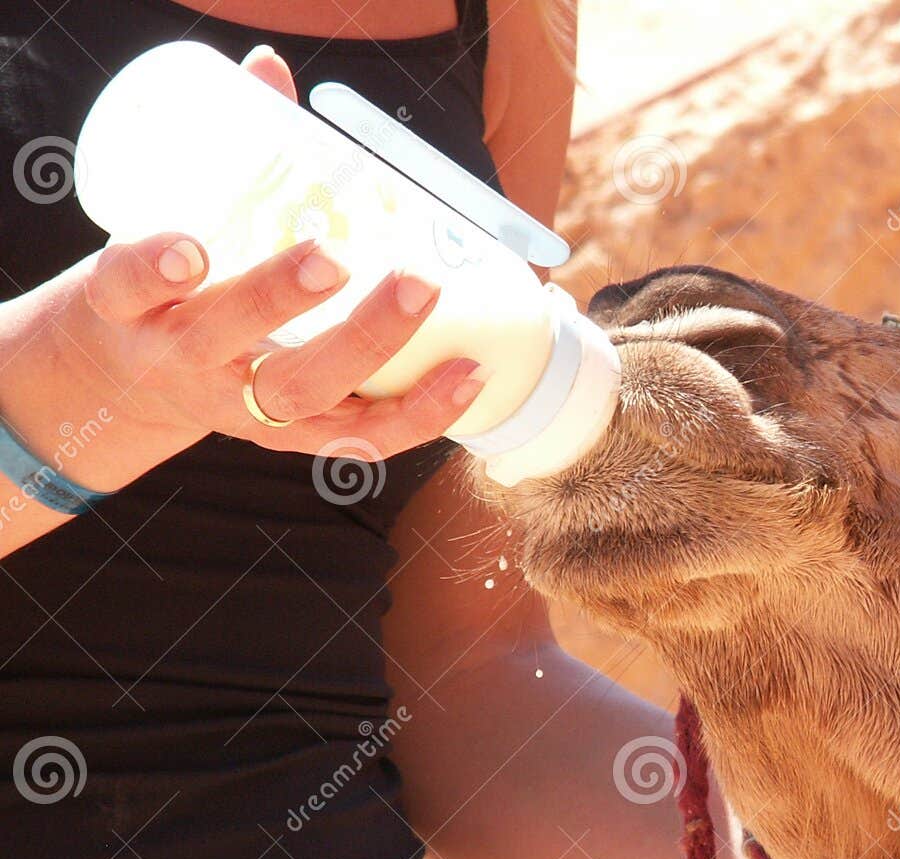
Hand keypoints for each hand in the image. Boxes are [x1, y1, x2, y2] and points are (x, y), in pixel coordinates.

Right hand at [0, 46, 481, 493]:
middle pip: (226, 341)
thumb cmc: (163, 285)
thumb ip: (222, 154)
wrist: (137, 381)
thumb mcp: (164, 221)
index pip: (127, 285)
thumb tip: (271, 70)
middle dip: (281, 299)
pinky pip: (360, 439)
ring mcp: (238, 409)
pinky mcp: (294, 441)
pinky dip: (419, 414)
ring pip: (302, 394)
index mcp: (130, 306)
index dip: (156, 268)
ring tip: (421, 292)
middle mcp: (180, 362)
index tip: (192, 246)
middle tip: (336, 257)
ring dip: (367, 348)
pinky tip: (468, 376)